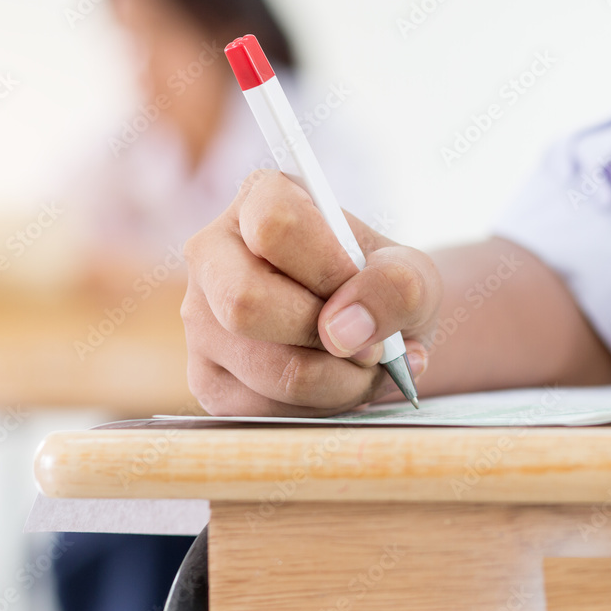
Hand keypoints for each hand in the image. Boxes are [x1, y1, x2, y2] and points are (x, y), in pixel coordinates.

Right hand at [181, 170, 442, 415]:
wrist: (369, 332)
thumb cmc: (381, 289)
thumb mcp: (412, 275)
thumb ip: (395, 286)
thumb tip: (341, 332)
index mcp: (258, 200)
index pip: (275, 227)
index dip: (327, 268)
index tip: (359, 287)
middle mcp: (211, 255)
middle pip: (246, 304)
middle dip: (324, 336)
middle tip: (368, 343)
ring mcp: (198, 320)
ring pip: (264, 367)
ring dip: (335, 381)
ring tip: (362, 367)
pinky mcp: (205, 379)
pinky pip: (263, 409)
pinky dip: (316, 408)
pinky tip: (333, 385)